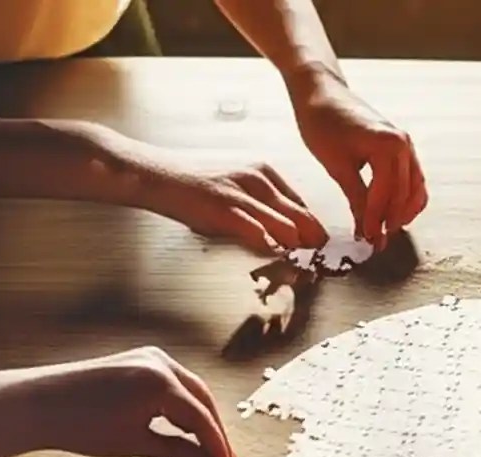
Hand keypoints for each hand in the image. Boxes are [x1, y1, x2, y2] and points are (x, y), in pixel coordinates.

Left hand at [29, 347, 240, 456]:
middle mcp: (162, 363)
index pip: (204, 421)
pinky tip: (187, 431)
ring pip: (193, 393)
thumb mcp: (136, 444)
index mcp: (162, 382)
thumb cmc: (79, 424)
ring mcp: (152, 358)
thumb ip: (181, 454)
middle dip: (216, 437)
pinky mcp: (142, 362)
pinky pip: (175, 386)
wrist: (38, 404)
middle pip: (205, 403)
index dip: (220, 452)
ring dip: (203, 423)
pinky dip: (184, 409)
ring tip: (210, 454)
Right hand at [145, 158, 327, 252]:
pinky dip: (269, 244)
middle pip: (299, 213)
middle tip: (321, 255)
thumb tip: (281, 229)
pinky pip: (256, 229)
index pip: (300, 202)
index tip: (319, 243)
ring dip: (297, 245)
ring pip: (284, 223)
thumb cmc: (194, 183)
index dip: (312, 225)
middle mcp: (257, 179)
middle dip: (313, 237)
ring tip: (305, 261)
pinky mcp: (225, 208)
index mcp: (263, 172)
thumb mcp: (236, 185)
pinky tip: (276, 254)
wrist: (159, 175)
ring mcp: (242, 193)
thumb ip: (260, 204)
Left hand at [289, 65, 427, 248]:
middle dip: (391, 221)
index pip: (387, 194)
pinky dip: (405, 199)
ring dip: (402, 212)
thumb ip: (356, 198)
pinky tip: (391, 213)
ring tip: (384, 232)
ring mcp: (406, 145)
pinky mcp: (401, 148)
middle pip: (405, 195)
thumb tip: (366, 230)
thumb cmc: (323, 122)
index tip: (369, 241)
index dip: (377, 221)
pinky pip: (412, 180)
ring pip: (415, 189)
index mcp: (389, 146)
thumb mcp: (337, 165)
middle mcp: (404, 145)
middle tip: (377, 243)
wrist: (320, 92)